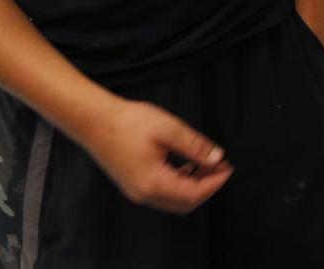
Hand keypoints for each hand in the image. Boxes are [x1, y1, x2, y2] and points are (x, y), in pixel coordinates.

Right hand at [81, 96, 233, 213]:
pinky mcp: (134, 184)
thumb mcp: (169, 129)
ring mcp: (138, 192)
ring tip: (208, 163)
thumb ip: (194, 146)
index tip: (229, 168)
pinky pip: (163, 192)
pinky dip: (180, 182)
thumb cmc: (129, 122)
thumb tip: (217, 158)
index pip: (193, 194)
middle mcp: (145, 194)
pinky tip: (187, 164)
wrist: (95, 121)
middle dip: (207, 186)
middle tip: (221, 166)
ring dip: (194, 185)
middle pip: (185, 203)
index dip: (214, 183)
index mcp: (154, 183)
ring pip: (174, 199)